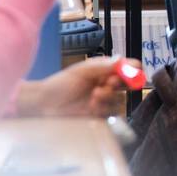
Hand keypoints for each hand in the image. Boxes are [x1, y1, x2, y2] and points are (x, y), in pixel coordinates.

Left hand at [16, 56, 134, 116]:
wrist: (43, 106)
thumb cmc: (59, 85)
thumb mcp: (81, 71)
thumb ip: (102, 66)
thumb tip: (121, 59)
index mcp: (104, 71)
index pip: (126, 68)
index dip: (132, 69)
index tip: (133, 70)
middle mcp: (107, 85)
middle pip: (128, 84)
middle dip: (121, 83)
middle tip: (109, 83)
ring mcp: (104, 101)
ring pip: (120, 99)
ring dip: (108, 97)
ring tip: (94, 96)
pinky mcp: (100, 116)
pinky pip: (112, 114)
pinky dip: (104, 110)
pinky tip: (91, 107)